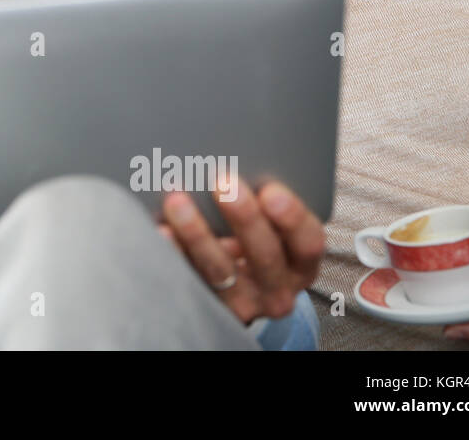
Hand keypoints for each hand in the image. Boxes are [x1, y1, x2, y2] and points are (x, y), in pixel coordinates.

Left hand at [159, 177, 325, 323]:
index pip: (308, 244)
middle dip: (244, 219)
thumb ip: (264, 202)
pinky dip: (172, 253)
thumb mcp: (272, 229)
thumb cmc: (255, 243)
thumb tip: (228, 161)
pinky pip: (186, 280)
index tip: (271, 190)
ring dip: (198, 234)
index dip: (292, 218)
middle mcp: (277, 289)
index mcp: (300, 264)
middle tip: (223, 183)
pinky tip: (160, 231)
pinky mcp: (207, 307)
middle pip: (265, 256)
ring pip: (221, 270)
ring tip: (178, 201)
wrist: (240, 294)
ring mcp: (243, 303)